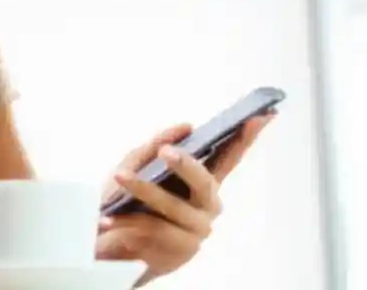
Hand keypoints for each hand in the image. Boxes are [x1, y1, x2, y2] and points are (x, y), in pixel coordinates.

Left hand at [96, 114, 273, 282]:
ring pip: (173, 207)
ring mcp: (196, 230)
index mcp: (202, 183)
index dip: (245, 138)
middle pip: (204, 183)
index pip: (229, 158)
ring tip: (119, 176)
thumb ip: (154, 147)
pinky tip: (105, 219)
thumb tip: (185, 126)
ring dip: (143, 189)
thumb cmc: (128, 202)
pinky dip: (125, 221)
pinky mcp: (178, 251)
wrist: (111, 247)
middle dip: (186, 165)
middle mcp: (207, 206)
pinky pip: (151, 229)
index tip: (261, 115)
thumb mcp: (135, 168)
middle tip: (165, 150)